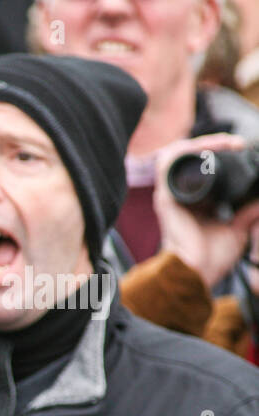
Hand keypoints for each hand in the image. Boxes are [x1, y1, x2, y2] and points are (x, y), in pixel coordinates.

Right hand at [153, 133, 258, 289]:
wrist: (196, 272)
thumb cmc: (212, 257)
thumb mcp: (239, 228)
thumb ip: (248, 211)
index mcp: (197, 203)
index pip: (203, 168)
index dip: (220, 153)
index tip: (242, 149)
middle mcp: (182, 196)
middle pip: (191, 157)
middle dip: (214, 143)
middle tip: (236, 144)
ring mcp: (172, 195)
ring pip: (179, 155)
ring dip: (201, 143)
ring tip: (223, 142)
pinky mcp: (166, 196)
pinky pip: (168, 163)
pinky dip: (186, 150)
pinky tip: (207, 147)